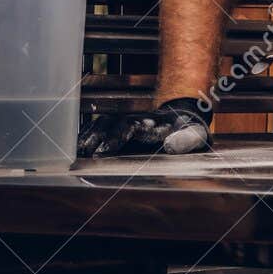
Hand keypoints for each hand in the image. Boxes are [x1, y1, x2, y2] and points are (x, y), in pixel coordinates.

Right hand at [77, 98, 212, 158]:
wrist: (184, 123)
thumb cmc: (189, 133)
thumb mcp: (194, 136)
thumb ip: (186, 140)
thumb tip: (170, 146)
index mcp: (153, 123)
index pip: (131, 126)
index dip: (118, 136)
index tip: (107, 149)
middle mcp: (136, 120)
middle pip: (113, 124)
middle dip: (99, 137)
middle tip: (88, 153)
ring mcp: (126, 123)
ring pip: (103, 125)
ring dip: (90, 136)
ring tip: (79, 151)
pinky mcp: (119, 129)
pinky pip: (100, 128)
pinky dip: (88, 135)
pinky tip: (78, 147)